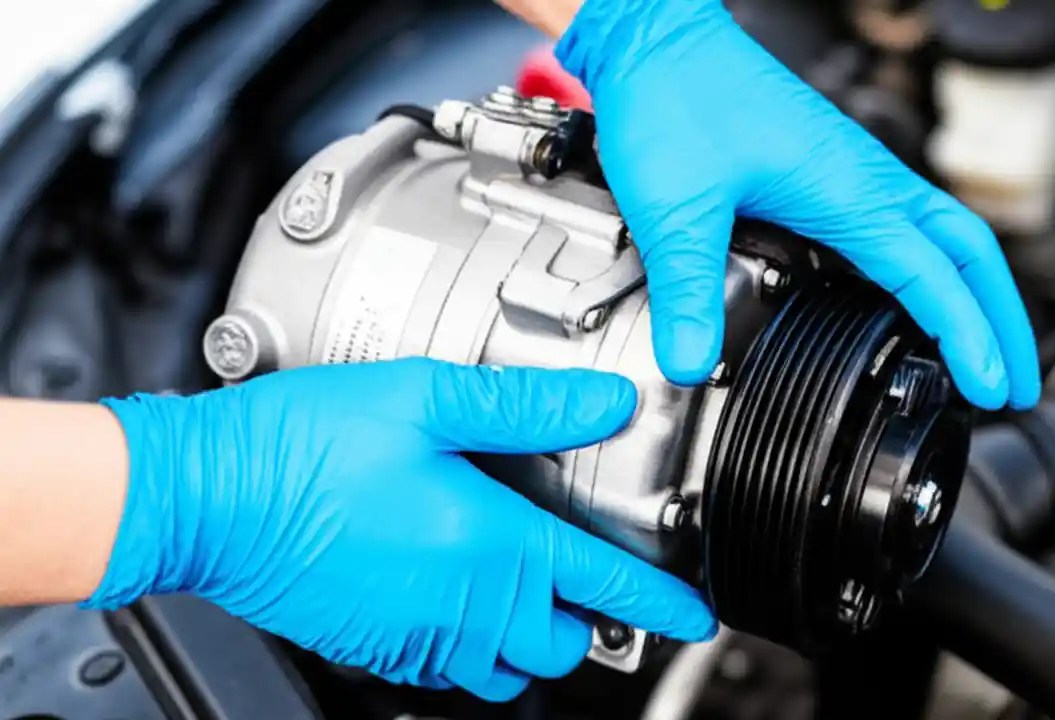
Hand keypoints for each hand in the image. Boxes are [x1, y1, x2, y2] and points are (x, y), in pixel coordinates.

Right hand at [85, 360, 715, 700]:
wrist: (205, 497)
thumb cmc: (302, 447)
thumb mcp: (423, 399)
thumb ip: (525, 405)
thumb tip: (604, 404)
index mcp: (489, 545)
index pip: (603, 585)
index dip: (659, 602)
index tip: (693, 613)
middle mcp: (461, 604)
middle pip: (560, 642)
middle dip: (592, 620)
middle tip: (597, 583)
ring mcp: (415, 633)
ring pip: (507, 668)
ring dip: (533, 636)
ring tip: (532, 592)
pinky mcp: (375, 643)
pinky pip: (449, 670)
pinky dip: (475, 645)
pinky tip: (460, 597)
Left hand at [555, 0, 1039, 408]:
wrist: (658, 40)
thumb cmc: (674, 99)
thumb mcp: (676, 207)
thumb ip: (687, 291)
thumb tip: (692, 365)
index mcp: (849, 191)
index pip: (932, 277)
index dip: (966, 338)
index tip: (990, 390)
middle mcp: (868, 181)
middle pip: (969, 254)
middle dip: (1003, 321)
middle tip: (1017, 386)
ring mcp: (855, 173)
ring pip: (946, 237)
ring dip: (974, 294)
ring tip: (986, 353)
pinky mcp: (833, 172)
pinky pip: (908, 225)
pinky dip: (933, 269)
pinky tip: (914, 299)